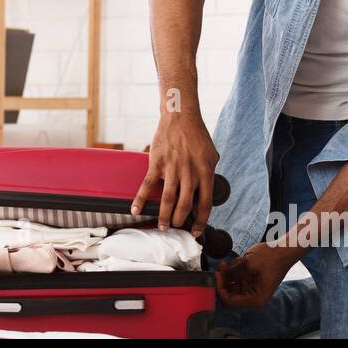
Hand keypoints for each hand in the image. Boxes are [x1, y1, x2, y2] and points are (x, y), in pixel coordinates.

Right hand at [132, 111, 218, 236]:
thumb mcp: (212, 155)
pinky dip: (141, 199)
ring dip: (164, 216)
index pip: (205, 204)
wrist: (180, 117)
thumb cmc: (197, 136)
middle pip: (185, 205)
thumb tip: (207, 190)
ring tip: (162, 226)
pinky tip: (136, 210)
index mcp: (205, 172)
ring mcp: (172, 168)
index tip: (196, 231)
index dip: (201, 221)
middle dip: (180, 221)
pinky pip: (148, 185)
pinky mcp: (156, 163)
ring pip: (168, 199)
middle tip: (176, 227)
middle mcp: (190, 172)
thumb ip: (209, 173)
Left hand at [215, 242, 290, 309]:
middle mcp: (255, 298)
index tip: (216, 275)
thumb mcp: (248, 263)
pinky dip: (233, 273)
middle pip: (230, 295)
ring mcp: (253, 290)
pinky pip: (237, 281)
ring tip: (227, 263)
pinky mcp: (252, 283)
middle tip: (220, 267)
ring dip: (227, 275)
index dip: (220, 289)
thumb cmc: (272, 257)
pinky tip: (234, 262)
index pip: (230, 302)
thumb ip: (232, 273)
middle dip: (223, 281)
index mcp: (256, 299)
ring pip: (232, 287)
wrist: (284, 249)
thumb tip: (220, 276)